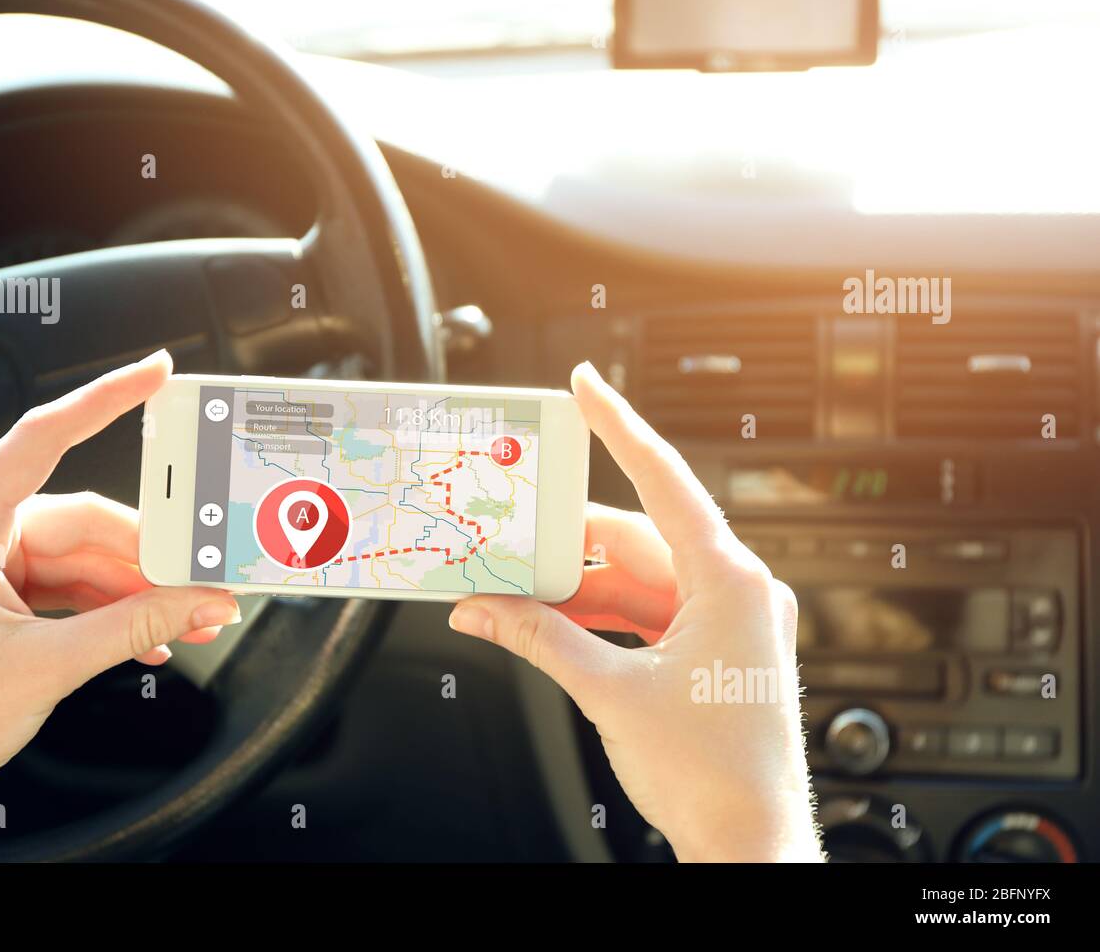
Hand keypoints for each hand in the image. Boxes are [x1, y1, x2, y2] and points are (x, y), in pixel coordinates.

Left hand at [0, 350, 237, 860]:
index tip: (152, 374)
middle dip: (150, 552)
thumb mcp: (51, 666)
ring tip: (190, 616)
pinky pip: (70, 589)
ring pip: (84, 558)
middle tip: (203, 570)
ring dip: (139, 590)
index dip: (104, 399)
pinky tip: (152, 637)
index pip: (42, 439)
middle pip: (84, 519)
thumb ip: (137, 625)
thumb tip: (202, 600)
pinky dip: (112, 610)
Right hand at [447, 362, 821, 861]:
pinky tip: (549, 622)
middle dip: (565, 544)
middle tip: (507, 534)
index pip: (665, 482)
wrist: (748, 842)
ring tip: (514, 591)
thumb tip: (481, 607)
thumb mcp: (609, 692)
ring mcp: (727, 623)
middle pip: (636, 539)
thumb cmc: (711, 773)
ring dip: (576, 588)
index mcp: (730, 581)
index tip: (587, 387)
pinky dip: (599, 617)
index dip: (619, 428)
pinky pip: (647, 614)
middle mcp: (736, 592)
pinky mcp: (713, 651)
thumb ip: (539, 638)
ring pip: (637, 580)